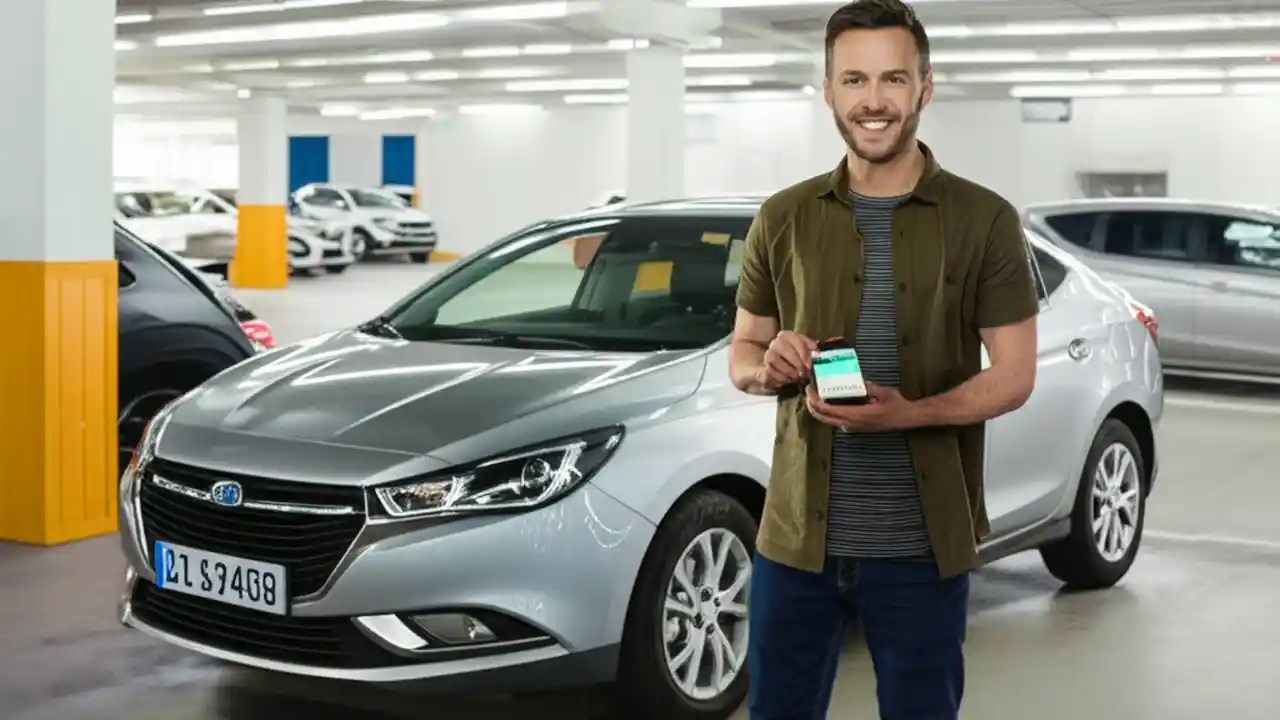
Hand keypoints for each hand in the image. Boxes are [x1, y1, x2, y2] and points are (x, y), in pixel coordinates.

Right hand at [757, 331, 816, 390]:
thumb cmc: (798, 360)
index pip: (794, 338)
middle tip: (804, 372)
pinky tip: (789, 381)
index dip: (803, 351)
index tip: (809, 363)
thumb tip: (817, 354)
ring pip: (773, 358)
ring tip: (797, 377)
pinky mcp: (763, 368)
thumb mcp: (807, 353)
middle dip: (795, 361)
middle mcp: (775, 343)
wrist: (781, 369)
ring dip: (787, 370)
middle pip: (781, 347)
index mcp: (787, 336)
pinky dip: (781, 378)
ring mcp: (768, 355)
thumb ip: (812, 351)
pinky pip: (769, 371)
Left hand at [805, 382, 919, 432]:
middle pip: (823, 417)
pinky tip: (826, 402)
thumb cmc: (896, 405)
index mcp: (856, 415)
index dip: (815, 400)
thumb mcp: (883, 392)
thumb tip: (856, 382)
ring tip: (813, 395)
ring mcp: (852, 427)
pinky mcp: (854, 427)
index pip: (827, 410)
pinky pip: (835, 421)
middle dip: (811, 405)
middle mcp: (851, 424)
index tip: (810, 388)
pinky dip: (826, 412)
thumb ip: (868, 388)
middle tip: (808, 390)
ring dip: (817, 409)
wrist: (906, 418)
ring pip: (827, 421)